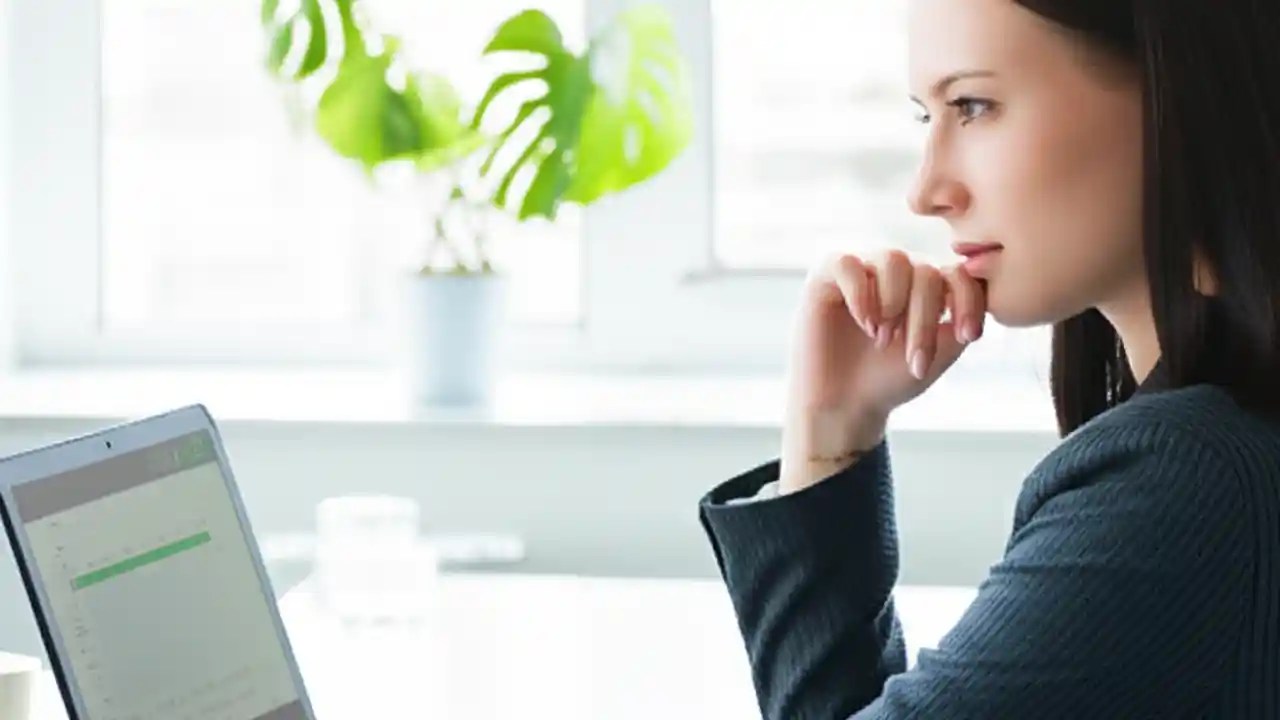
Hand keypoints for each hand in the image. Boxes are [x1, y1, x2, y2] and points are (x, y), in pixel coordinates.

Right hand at [779, 251, 987, 492]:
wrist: (844, 403)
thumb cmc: (889, 378)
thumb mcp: (938, 352)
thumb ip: (960, 320)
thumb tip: (982, 288)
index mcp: (927, 285)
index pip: (957, 273)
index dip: (967, 301)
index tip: (966, 337)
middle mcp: (897, 270)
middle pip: (925, 272)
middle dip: (924, 319)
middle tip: (915, 359)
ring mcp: (863, 268)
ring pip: (893, 260)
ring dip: (894, 305)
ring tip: (882, 340)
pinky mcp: (827, 274)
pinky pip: (849, 265)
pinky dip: (860, 296)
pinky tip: (864, 324)